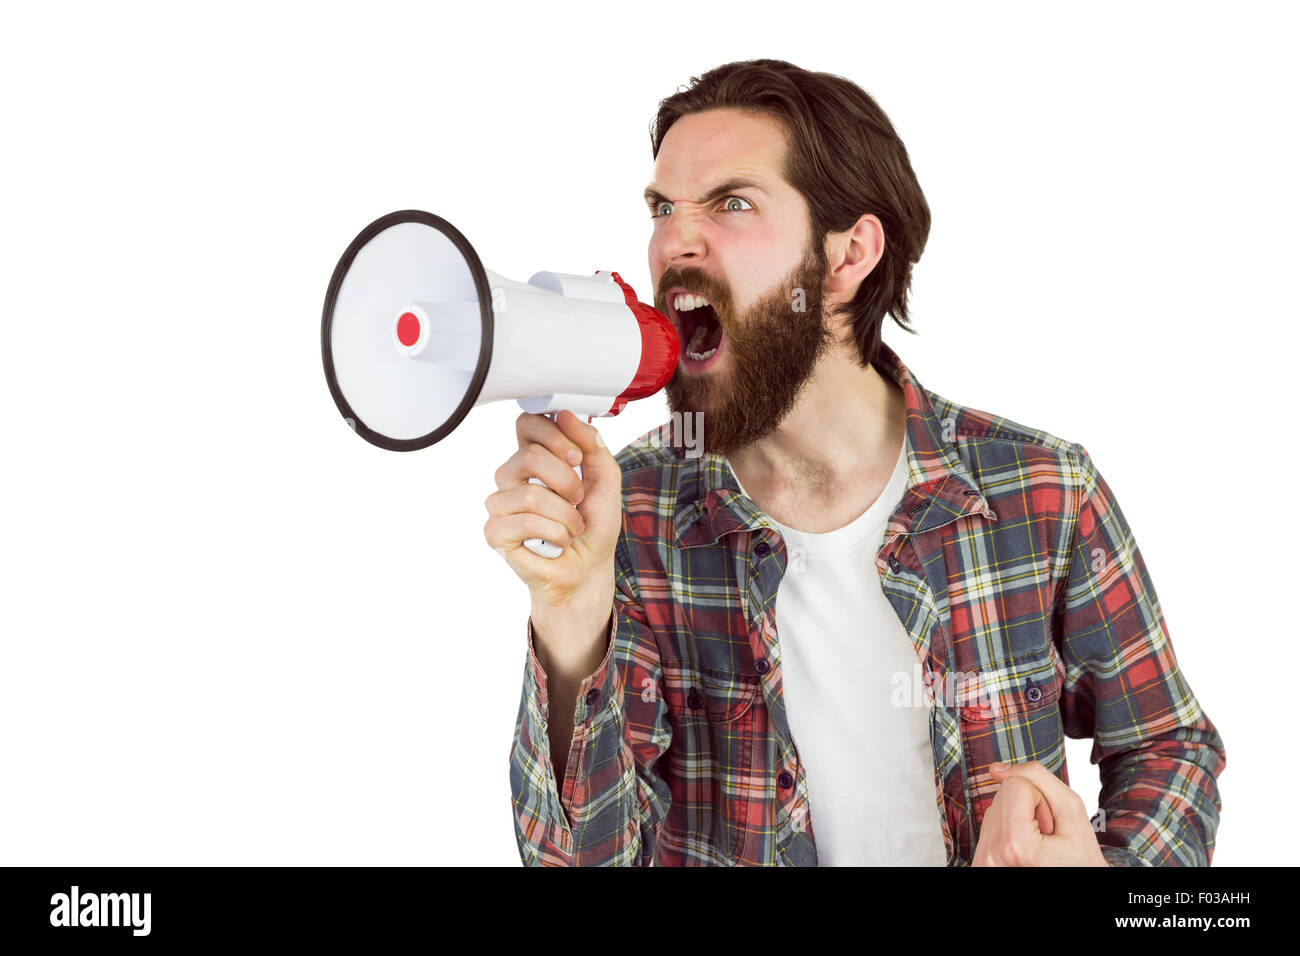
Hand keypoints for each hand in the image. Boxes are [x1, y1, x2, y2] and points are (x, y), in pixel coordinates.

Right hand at [483, 409, 621, 630]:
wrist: (590, 568)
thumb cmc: (593, 525)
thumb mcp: (605, 478)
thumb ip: (592, 444)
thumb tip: (566, 415)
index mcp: (533, 457)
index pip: (527, 423)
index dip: (554, 435)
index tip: (576, 456)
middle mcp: (512, 477)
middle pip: (528, 456)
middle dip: (567, 481)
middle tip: (577, 499)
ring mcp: (500, 504)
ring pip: (530, 494)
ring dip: (565, 515)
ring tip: (572, 526)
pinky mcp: (495, 532)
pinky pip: (525, 523)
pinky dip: (554, 534)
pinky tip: (557, 542)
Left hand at [970, 760, 1108, 865]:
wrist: (1080, 885)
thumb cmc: (1081, 856)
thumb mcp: (1072, 810)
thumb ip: (1038, 778)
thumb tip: (996, 769)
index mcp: (1016, 845)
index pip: (1015, 785)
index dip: (1041, 800)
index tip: (1051, 827)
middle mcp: (992, 856)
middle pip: (1002, 794)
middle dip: (1028, 809)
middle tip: (1046, 839)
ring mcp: (983, 862)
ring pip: (995, 807)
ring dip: (1018, 820)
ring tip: (1037, 846)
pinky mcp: (979, 863)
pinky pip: (988, 824)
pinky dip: (1008, 830)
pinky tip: (1025, 850)